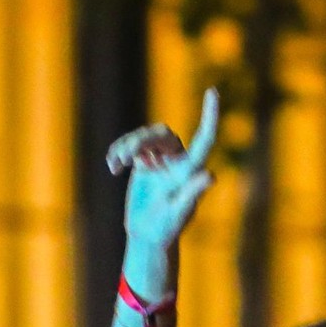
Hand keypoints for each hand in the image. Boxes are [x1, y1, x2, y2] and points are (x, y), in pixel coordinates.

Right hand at [107, 88, 219, 296]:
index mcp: (189, 170)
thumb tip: (210, 176)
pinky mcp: (143, 162)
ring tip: (116, 163)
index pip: (204, 138)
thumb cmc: (166, 229)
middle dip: (140, 141)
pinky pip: (130, 146)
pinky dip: (118, 153)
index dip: (210, 115)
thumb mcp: (178, 213)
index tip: (213, 91)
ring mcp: (159, 160)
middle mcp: (177, 160)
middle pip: (161, 134)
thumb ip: (192, 193)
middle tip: (124, 157)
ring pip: (144, 137)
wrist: (146, 235)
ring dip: (127, 146)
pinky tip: (112, 168)